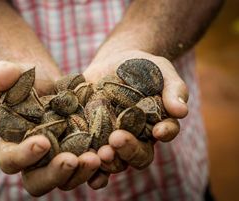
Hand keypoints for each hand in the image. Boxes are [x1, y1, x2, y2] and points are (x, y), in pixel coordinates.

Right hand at [0, 61, 102, 195]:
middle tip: (73, 159)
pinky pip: (86, 169)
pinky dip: (98, 170)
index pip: (11, 160)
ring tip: (97, 156)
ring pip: (66, 179)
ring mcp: (56, 160)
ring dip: (81, 172)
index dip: (24, 156)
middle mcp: (33, 161)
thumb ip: (3, 74)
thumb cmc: (25, 81)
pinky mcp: (77, 154)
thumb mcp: (13, 74)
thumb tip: (2, 76)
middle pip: (38, 181)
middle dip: (55, 173)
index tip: (42, 142)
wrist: (47, 84)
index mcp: (9, 146)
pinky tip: (110, 157)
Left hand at [83, 49, 188, 171]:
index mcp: (156, 123)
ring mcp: (112, 139)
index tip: (159, 130)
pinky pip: (90, 153)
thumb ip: (173, 89)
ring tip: (100, 153)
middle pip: (137, 154)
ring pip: (114, 160)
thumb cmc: (143, 66)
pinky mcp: (90, 135)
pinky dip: (87, 163)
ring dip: (108, 161)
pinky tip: (79, 163)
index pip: (165, 133)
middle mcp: (136, 137)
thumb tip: (181, 111)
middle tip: (117, 140)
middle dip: (129, 150)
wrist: (114, 62)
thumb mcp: (161, 70)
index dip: (165, 133)